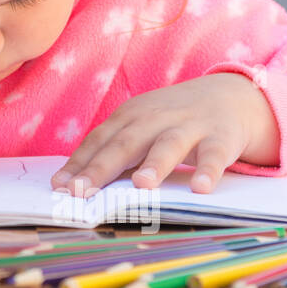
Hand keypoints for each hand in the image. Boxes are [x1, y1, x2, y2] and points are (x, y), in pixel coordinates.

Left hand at [50, 73, 279, 195]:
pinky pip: (215, 156)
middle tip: (82, 191)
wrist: (227, 96)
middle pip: (125, 144)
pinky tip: (201, 188)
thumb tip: (72, 184)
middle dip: (102, 168)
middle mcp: (155, 119)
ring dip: (154, 164)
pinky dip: (208, 171)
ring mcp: (189, 127)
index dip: (78, 164)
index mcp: (130, 116)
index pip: (99, 141)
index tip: (59, 187)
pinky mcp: (221, 138)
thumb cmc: (170, 120)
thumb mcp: (139, 127)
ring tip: (141, 185)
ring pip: (168, 145)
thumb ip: (112, 151)